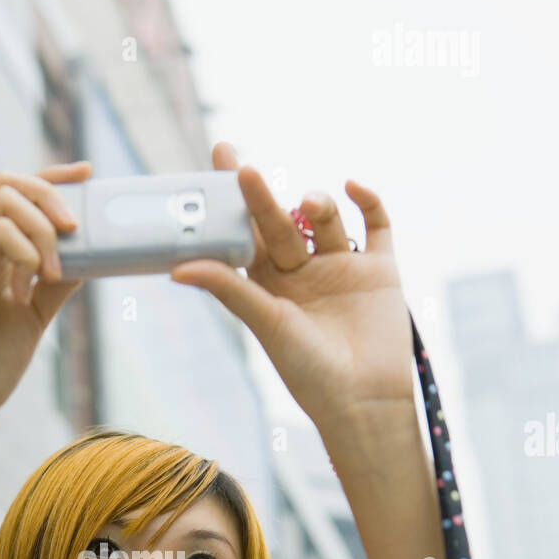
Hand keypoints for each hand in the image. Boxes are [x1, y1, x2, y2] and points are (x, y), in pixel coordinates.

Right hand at [0, 160, 92, 439]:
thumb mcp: (33, 319)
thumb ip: (55, 286)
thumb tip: (90, 256)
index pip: (17, 194)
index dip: (53, 176)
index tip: (87, 172)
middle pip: (7, 184)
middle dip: (50, 193)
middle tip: (74, 229)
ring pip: (0, 200)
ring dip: (40, 225)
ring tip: (54, 269)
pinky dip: (24, 249)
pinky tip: (33, 281)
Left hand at [170, 143, 414, 438]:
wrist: (363, 399)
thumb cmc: (308, 371)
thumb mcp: (265, 324)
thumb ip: (228, 289)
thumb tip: (177, 267)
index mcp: (271, 285)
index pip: (246, 234)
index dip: (233, 200)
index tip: (218, 158)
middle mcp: (304, 272)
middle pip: (280, 221)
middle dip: (260, 194)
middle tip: (241, 166)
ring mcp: (343, 268)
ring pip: (327, 218)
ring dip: (318, 203)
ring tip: (310, 205)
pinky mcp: (381, 271)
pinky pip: (377, 225)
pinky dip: (368, 202)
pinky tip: (353, 186)